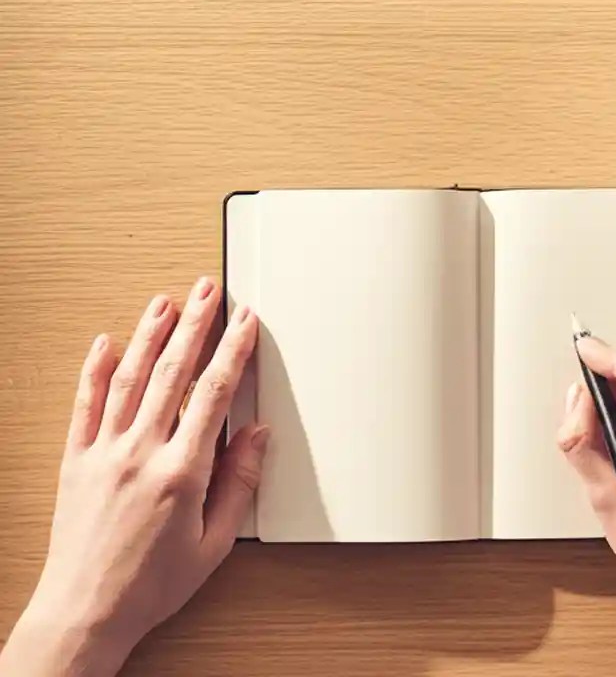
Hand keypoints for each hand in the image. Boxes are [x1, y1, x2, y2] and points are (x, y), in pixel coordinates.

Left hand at [0, 278, 267, 676]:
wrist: (86, 610)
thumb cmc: (151, 585)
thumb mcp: (214, 543)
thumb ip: (238, 483)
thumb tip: (254, 437)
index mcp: (181, 473)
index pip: (213, 394)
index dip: (232, 351)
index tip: (245, 323)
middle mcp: (139, 454)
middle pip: (171, 373)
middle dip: (194, 325)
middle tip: (207, 291)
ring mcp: (102, 453)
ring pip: (128, 378)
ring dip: (149, 334)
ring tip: (166, 302)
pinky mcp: (75, 461)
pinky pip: (85, 404)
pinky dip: (95, 369)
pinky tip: (106, 342)